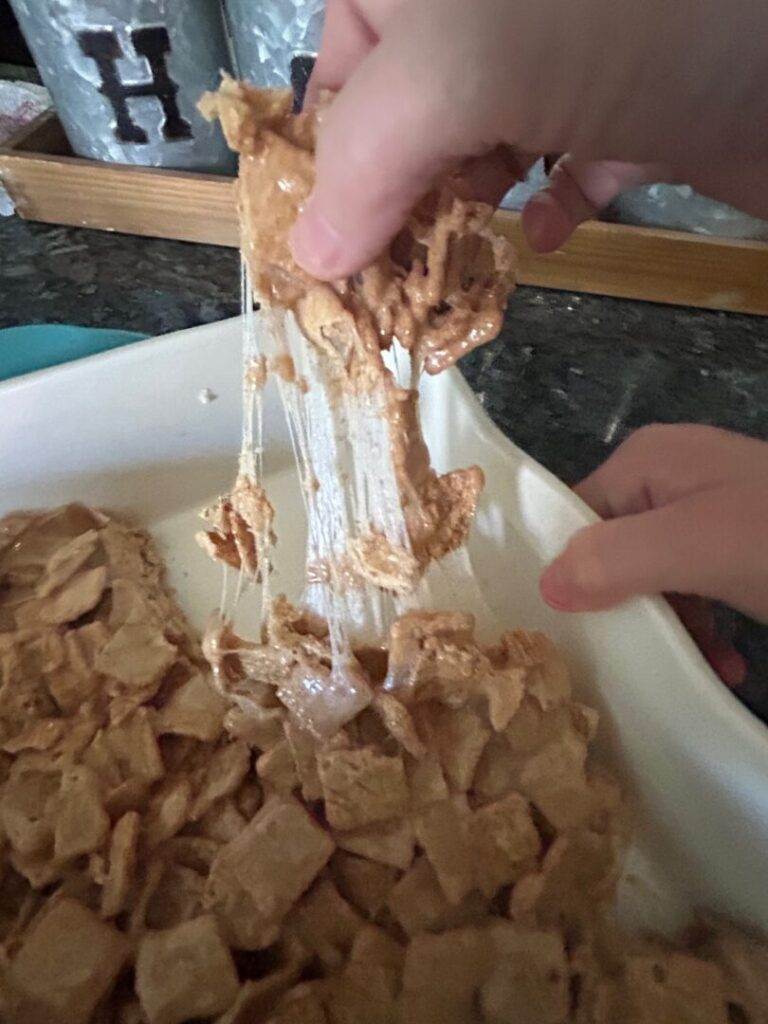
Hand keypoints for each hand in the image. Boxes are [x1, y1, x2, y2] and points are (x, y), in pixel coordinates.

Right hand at [291, 0, 767, 278]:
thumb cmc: (627, 26)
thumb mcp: (461, 71)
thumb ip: (367, 157)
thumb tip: (310, 254)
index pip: (343, 56)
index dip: (330, 147)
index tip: (329, 238)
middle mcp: (495, 14)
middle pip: (411, 109)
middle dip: (400, 195)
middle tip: (395, 271)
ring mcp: (570, 53)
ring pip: (485, 142)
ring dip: (467, 209)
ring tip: (459, 261)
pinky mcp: (631, 101)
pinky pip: (568, 159)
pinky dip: (549, 203)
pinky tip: (547, 232)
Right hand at [539, 424, 767, 685]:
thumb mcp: (702, 545)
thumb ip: (619, 558)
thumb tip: (545, 586)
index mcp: (650, 462)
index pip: (575, 517)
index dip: (568, 574)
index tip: (569, 636)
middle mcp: (671, 480)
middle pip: (613, 553)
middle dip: (627, 613)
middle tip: (638, 663)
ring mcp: (710, 514)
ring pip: (655, 580)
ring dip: (671, 630)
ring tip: (700, 668)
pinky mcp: (742, 547)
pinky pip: (698, 589)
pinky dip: (706, 630)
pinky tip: (727, 665)